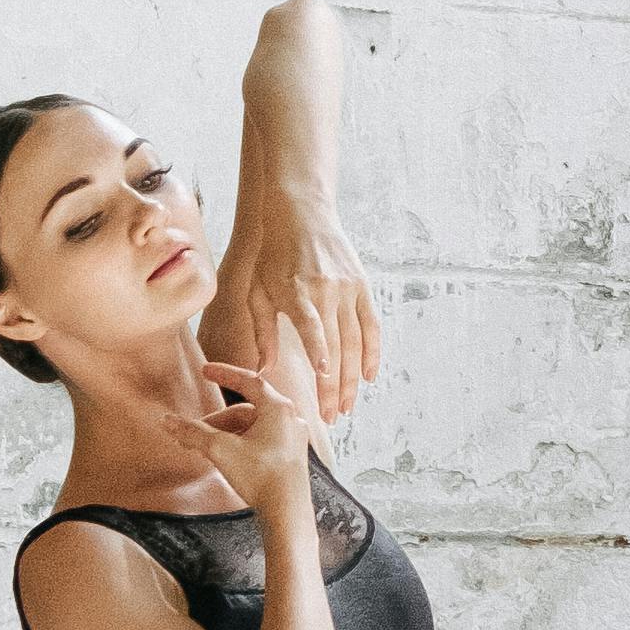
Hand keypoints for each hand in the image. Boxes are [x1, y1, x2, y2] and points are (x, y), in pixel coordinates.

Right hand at [196, 341, 320, 499]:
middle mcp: (290, 418)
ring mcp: (292, 438)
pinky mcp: (290, 456)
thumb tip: (168, 422)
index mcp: (278, 408)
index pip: (248, 381)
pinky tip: (225, 458)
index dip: (225, 374)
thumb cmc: (261, 477)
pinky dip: (240, 443)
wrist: (287, 512)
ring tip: (204, 449)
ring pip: (252, 427)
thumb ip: (193, 432)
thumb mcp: (220, 450)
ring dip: (226, 434)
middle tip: (193, 433)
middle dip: (217, 420)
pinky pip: (261, 440)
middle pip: (246, 409)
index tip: (206, 370)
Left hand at [208, 195, 380, 428]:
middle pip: (336, 345)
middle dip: (334, 385)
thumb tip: (261, 371)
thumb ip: (262, 331)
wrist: (301, 212)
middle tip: (331, 417)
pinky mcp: (363, 286)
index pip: (312, 328)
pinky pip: (372, 325)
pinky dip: (373, 352)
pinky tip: (369, 376)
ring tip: (347, 406)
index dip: (320, 353)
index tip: (325, 378)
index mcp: (298, 291)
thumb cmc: (272, 254)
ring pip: (356, 341)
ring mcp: (349, 288)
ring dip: (352, 377)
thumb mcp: (257, 289)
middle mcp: (327, 291)